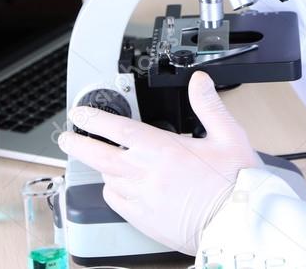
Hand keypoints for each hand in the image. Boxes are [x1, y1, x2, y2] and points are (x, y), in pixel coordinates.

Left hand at [58, 72, 261, 254]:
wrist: (238, 222)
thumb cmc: (235, 182)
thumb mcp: (229, 136)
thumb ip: (208, 106)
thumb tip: (199, 82)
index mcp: (163, 150)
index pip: (117, 130)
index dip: (94, 119)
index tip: (81, 113)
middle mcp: (146, 174)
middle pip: (99, 156)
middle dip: (78, 144)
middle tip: (67, 138)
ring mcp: (142, 199)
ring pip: (107, 180)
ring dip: (100, 168)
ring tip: (98, 160)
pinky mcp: (144, 220)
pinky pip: (117, 202)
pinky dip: (113, 190)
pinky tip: (118, 186)